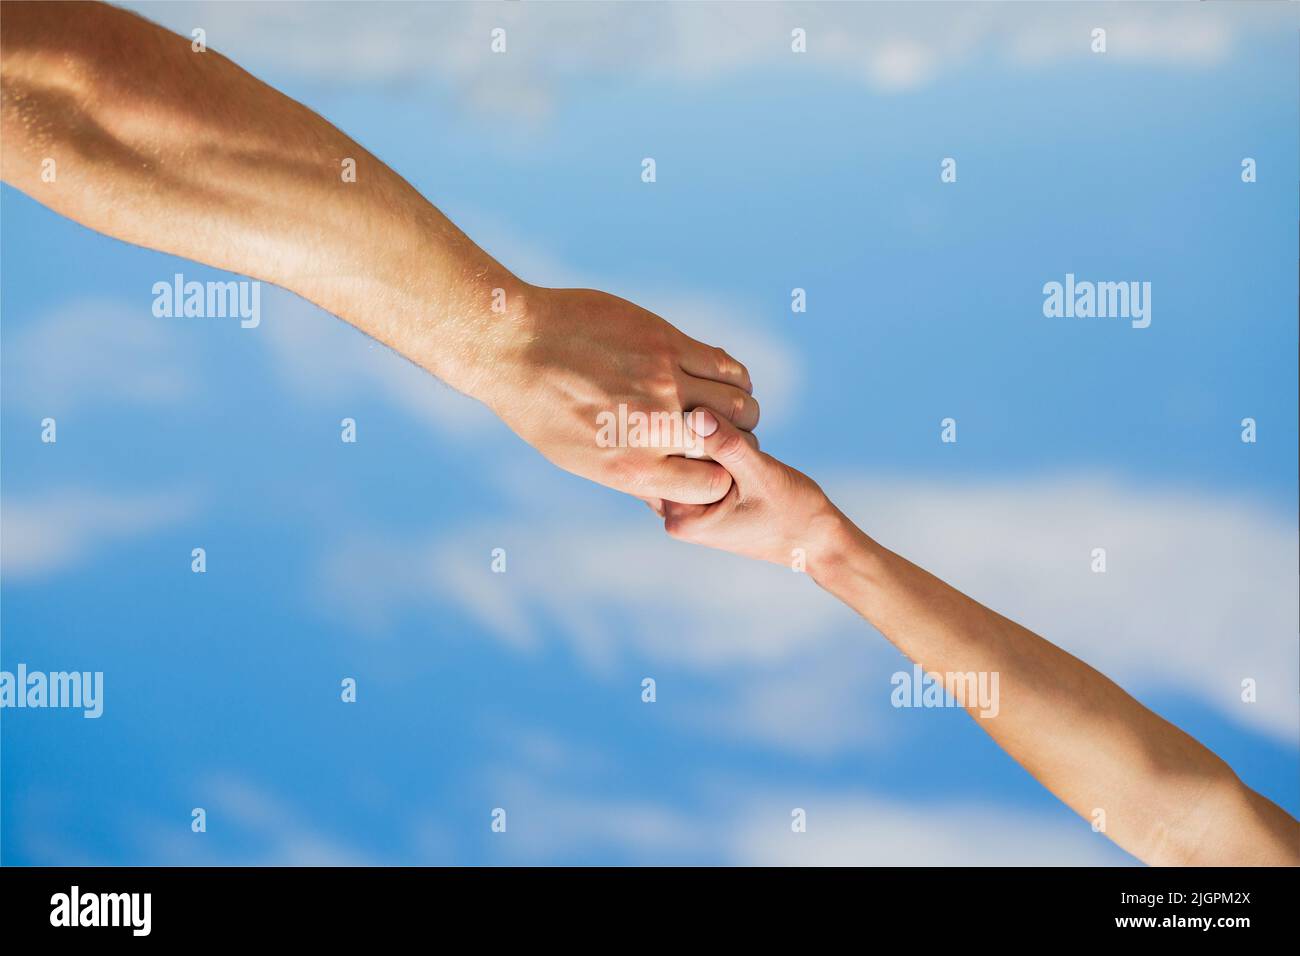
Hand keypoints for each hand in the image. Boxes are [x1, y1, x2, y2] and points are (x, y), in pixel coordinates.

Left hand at [479, 286, 760, 504]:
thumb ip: (629, 476)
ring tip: (735, 407)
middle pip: (732, 446)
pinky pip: (722, 363)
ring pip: (736, 402)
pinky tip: (729, 378)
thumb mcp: (579, 459)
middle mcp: (653, 429)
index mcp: (632, 468)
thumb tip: (664, 497)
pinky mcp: (666, 342)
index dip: (720, 479)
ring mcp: (663, 382)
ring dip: (745, 409)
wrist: (512, 346)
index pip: (711, 487)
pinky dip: (735, 376)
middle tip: (735, 436)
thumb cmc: (539, 407)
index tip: (716, 468)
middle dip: (740, 445)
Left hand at [660, 408, 849, 570]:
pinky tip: (736, 455)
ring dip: (709, 444)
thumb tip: (696, 413)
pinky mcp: (700, 502)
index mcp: (681, 519)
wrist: (814, 539)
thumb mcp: (760, 474)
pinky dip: (713, 454)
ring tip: (740, 453)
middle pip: (671, 458)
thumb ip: (727, 445)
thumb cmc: (792, 512)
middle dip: (699, 438)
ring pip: (685, 459)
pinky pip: (696, 467)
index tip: (724, 435)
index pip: (668, 456)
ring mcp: (686, 510)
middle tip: (734, 444)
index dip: (696, 432)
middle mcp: (675, 518)